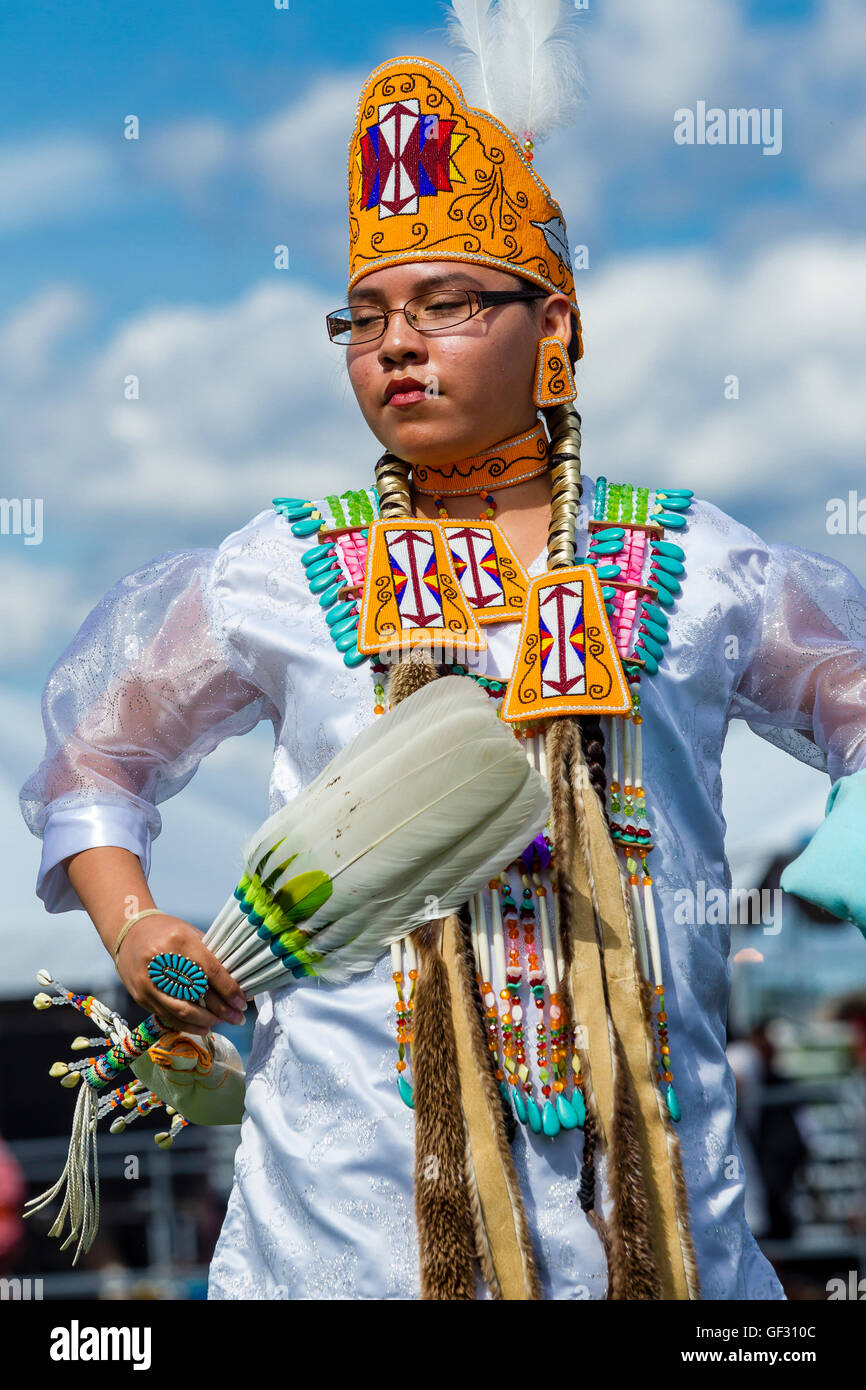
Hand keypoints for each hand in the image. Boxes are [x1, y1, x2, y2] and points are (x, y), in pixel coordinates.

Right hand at [115, 914, 247, 1036]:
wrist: (128, 932)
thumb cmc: (167, 931)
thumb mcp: (191, 934)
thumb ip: (212, 956)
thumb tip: (237, 981)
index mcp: (180, 941)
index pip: (211, 971)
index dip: (229, 990)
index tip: (243, 1002)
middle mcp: (162, 961)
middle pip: (198, 994)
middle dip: (222, 1011)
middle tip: (238, 1018)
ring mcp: (149, 981)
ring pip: (182, 1011)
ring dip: (206, 1022)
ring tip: (222, 1023)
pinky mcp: (141, 996)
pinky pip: (167, 1016)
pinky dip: (187, 1025)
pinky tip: (203, 1027)